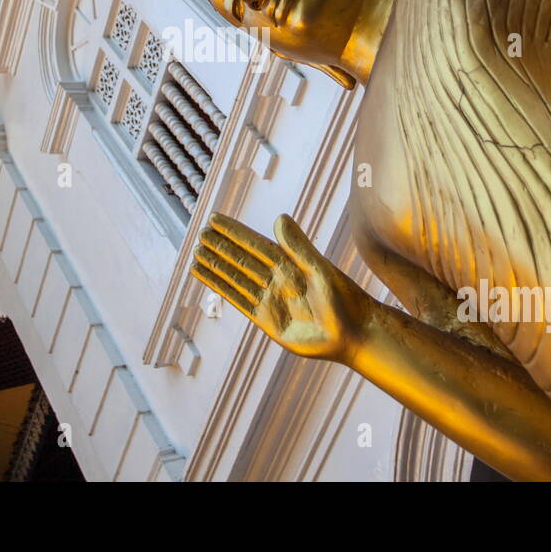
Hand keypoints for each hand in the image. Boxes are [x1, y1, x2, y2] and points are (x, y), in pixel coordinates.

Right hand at [190, 212, 373, 363]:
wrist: (353, 333)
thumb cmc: (343, 298)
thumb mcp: (318, 269)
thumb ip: (297, 246)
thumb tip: (278, 217)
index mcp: (290, 263)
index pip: (256, 243)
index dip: (235, 232)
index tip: (215, 219)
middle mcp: (277, 279)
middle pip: (243, 259)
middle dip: (222, 247)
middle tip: (200, 234)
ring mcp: (271, 300)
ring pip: (237, 279)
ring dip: (217, 266)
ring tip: (196, 253)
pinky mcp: (268, 321)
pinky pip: (240, 301)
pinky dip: (222, 289)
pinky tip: (207, 278)